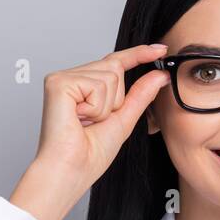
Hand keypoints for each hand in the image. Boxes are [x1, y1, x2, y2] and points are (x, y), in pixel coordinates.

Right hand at [9, 43, 171, 219]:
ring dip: (106, 106)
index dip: (139, 54)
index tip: (161, 49)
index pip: (115, 62)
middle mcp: (72, 77)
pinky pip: (97, 84)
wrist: (71, 171)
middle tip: (95, 122)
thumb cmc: (89, 154)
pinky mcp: (58, 82)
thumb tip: (159, 75)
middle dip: (116, 100)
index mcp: (84, 86)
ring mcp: (63, 78)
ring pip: (109, 75)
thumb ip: (140, 95)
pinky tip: (79, 118)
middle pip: (115, 68)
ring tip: (86, 122)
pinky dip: (96, 107)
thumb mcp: (123, 120)